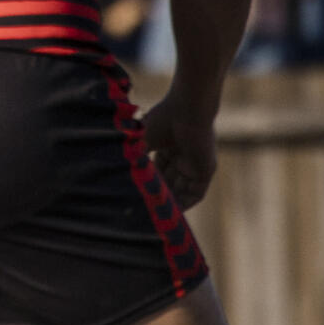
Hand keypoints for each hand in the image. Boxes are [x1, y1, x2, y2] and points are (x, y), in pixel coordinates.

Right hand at [140, 94, 217, 209]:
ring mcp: (195, 164)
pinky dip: (185, 202)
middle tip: (143, 210)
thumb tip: (117, 172)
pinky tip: (172, 212)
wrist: (187, 110)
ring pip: (182, 189)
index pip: (158, 171)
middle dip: (158, 195)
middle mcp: (183, 156)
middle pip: (169, 182)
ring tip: (154, 214)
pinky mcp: (206, 170)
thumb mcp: (142, 140)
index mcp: (169, 146)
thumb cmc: (162, 120)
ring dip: (170, 202)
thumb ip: (135, 158)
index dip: (148, 183)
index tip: (135, 195)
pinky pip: (196, 193)